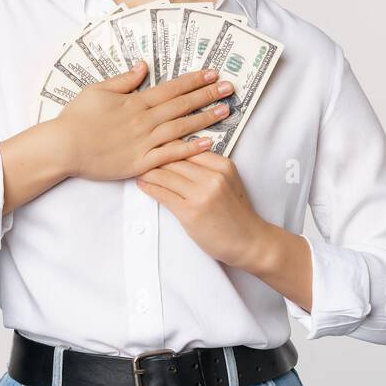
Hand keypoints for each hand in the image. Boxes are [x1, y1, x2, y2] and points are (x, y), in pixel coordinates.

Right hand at [56, 64, 236, 181]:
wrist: (63, 147)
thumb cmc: (76, 118)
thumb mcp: (98, 90)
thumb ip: (124, 79)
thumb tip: (144, 66)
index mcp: (135, 101)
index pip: (171, 88)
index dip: (194, 80)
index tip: (212, 73)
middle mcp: (144, 120)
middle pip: (182, 105)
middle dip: (208, 94)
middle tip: (230, 88)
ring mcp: (144, 142)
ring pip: (181, 128)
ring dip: (205, 118)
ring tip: (225, 111)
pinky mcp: (140, 162)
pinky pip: (170, 155)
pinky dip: (190, 149)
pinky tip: (207, 143)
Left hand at [134, 151, 270, 269]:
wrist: (250, 241)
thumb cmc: (236, 213)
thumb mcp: (229, 181)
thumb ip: (208, 167)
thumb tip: (178, 154)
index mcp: (223, 165)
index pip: (188, 146)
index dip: (168, 144)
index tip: (152, 143)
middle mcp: (213, 176)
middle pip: (174, 158)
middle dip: (154, 155)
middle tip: (136, 152)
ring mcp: (201, 194)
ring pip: (165, 174)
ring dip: (147, 171)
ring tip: (135, 168)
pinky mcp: (190, 212)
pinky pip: (163, 194)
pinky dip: (148, 187)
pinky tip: (141, 183)